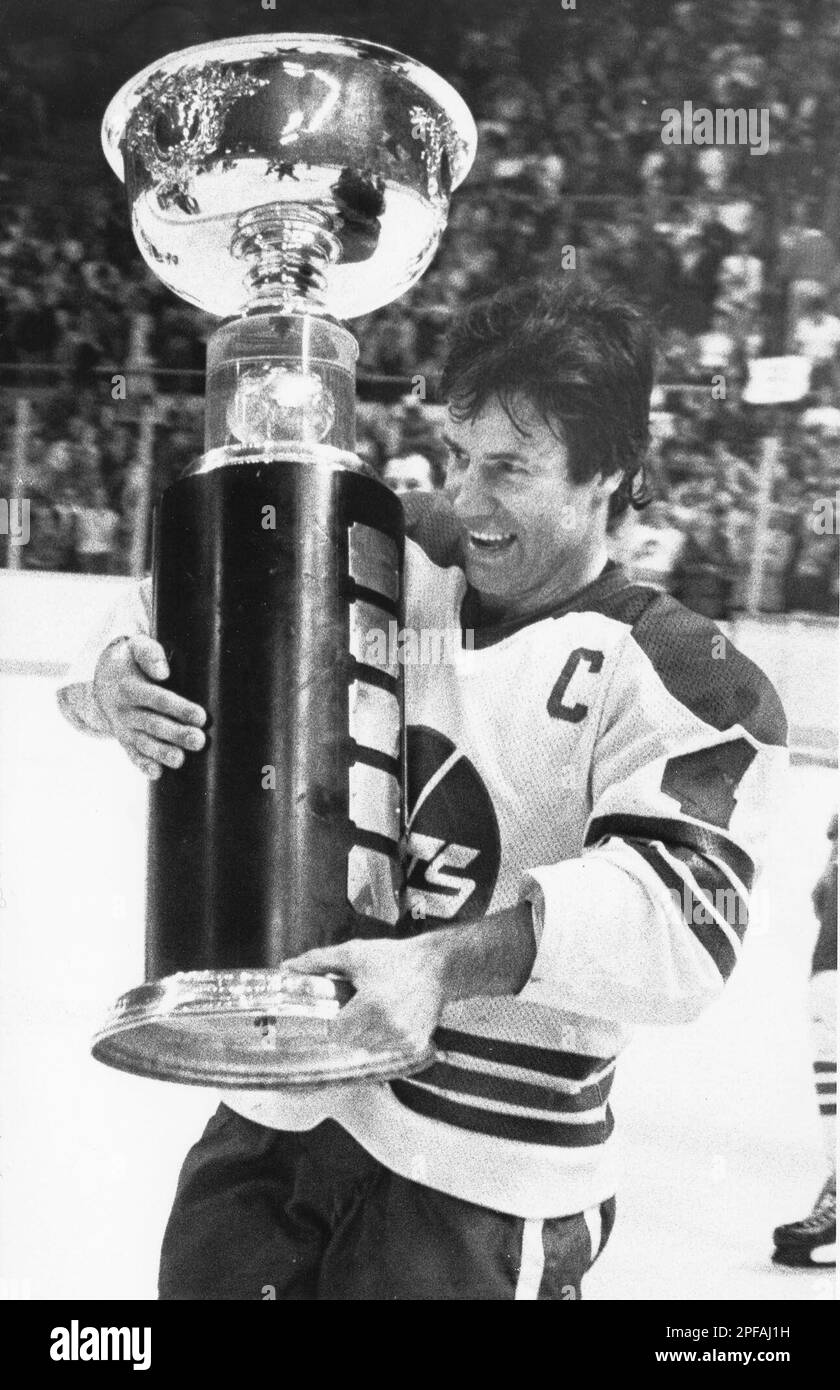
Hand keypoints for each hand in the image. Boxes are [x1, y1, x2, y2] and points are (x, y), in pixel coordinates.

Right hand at [93, 634, 206, 778]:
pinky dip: (143, 765)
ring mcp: (124, 728)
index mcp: (129, 687)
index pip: (158, 699)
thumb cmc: (129, 661)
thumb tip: (163, 672)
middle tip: (199, 740)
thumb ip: (149, 653)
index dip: (179, 708)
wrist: (102, 679)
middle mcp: (125, 711)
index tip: (200, 716)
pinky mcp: (125, 740)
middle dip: (176, 734)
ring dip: (162, 753)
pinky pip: (132, 754)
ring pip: (144, 743)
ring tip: (180, 760)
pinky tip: (157, 774)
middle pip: (153, 724)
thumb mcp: (134, 647)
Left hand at [283, 936, 447, 1063]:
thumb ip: (319, 961)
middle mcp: (389, 1026)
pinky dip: (384, 1039)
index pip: (337, 1033)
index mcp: (371, 1005)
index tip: (335, 1013)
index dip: (333, 1023)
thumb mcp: (354, 954)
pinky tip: (391, 1019)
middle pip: (351, 1042)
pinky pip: (388, 1051)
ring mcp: (405, 1038)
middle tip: (356, 1007)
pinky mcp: (416, 1044)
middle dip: (348, 1027)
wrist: (437, 966)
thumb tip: (288, 967)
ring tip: (376, 1011)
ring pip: (369, 1049)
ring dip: (366, 1035)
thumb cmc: (394, 958)